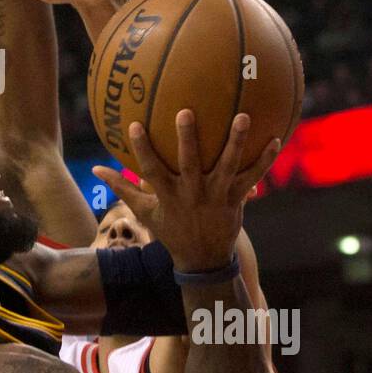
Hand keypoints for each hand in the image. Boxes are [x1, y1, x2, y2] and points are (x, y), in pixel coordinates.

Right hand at [94, 112, 280, 273]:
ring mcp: (217, 196)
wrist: (202, 260)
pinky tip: (276, 139)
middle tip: (185, 112)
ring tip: (243, 117)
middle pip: (190, 164)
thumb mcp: (144, 212)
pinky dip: (265, 160)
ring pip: (228, 166)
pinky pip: (253, 177)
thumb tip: (95, 169)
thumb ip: (122, 188)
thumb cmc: (171, 230)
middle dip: (187, 139)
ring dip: (236, 142)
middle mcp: (192, 194)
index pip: (150, 169)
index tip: (135, 124)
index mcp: (168, 195)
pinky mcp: (236, 200)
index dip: (142, 148)